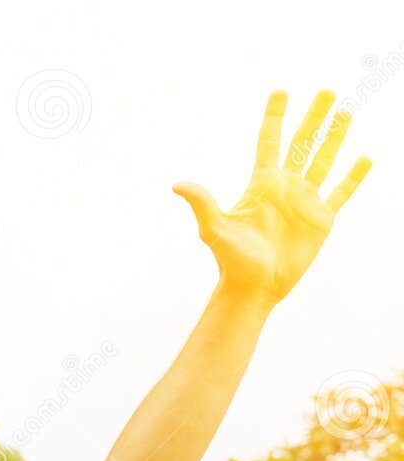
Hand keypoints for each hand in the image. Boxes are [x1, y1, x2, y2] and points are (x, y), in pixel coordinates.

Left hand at [174, 91, 369, 307]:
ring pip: (324, 161)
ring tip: (345, 112)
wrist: (254, 287)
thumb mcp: (215, 229)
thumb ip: (202, 204)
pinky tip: (364, 158)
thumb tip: (177, 185)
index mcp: (261, 184)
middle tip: (326, 90)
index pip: (269, 141)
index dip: (275, 116)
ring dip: (335, 138)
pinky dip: (353, 177)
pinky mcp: (321, 219)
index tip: (280, 91)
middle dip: (313, 117)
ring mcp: (304, 201)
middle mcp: (285, 187)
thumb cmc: (231, 260)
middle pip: (302, 144)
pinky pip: (341, 193)